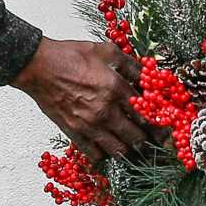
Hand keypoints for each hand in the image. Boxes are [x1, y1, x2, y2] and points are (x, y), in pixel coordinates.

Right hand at [14, 37, 148, 162]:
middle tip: (156, 143)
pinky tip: (109, 148)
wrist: (38, 66)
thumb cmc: (69, 56)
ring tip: (135, 148)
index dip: (160, 126)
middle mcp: (105, 111)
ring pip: (119, 150)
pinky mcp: (74, 133)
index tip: (167, 131)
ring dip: (130, 151)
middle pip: (136, 137)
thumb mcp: (106, 51)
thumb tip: (149, 74)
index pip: (146, 114)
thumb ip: (131, 64)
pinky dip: (106, 155)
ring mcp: (89, 125)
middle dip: (150, 142)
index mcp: (115, 88)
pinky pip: (95, 154)